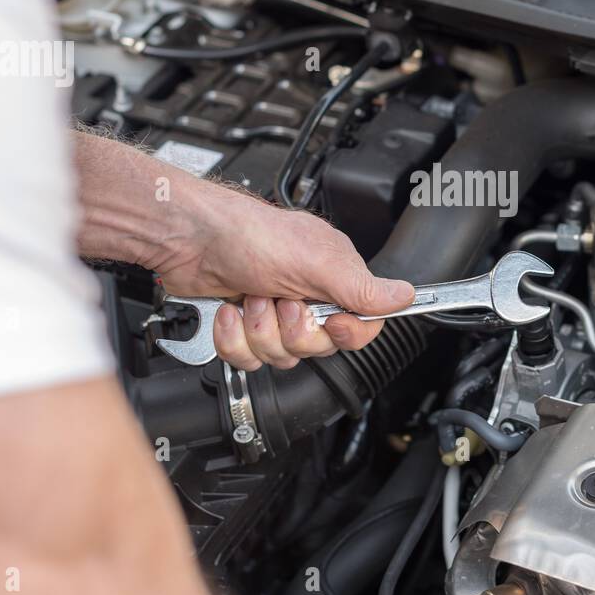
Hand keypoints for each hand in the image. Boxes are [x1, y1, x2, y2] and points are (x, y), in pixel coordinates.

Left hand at [155, 188, 413, 370]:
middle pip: (319, 347)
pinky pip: (248, 359)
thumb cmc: (249, 235)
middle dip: (293, 330)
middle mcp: (307, 296)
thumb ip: (362, 287)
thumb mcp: (315, 262)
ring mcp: (274, 314)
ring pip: (281, 357)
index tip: (330, 320)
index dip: (346, 332)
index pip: (361, 326)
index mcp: (334, 278)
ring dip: (260, 331)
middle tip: (282, 300)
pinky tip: (230, 310)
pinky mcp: (244, 327)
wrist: (189, 239)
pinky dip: (233, 336)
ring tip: (252, 298)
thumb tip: (406, 295)